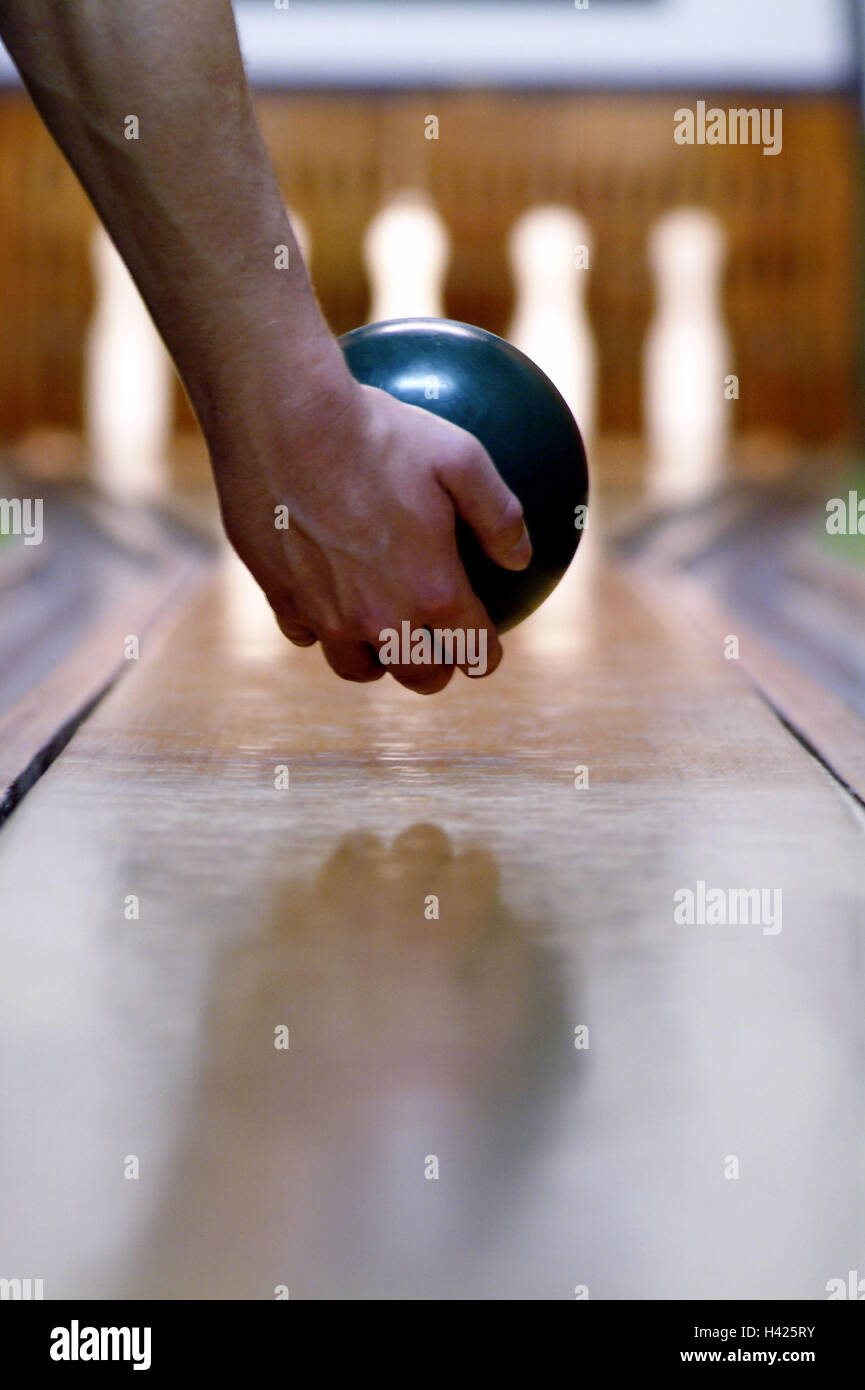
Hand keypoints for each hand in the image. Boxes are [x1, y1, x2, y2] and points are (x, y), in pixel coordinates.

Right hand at [211, 366, 531, 692]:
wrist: (283, 419)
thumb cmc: (378, 432)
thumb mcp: (459, 456)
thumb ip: (499, 513)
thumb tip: (522, 555)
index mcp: (432, 591)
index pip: (473, 650)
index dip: (486, 655)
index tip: (487, 649)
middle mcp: (379, 617)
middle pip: (417, 677)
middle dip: (435, 671)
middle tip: (436, 653)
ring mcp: (325, 614)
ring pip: (355, 667)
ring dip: (375, 660)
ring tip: (379, 640)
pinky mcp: (280, 598)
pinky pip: (303, 633)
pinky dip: (319, 627)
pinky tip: (323, 604)